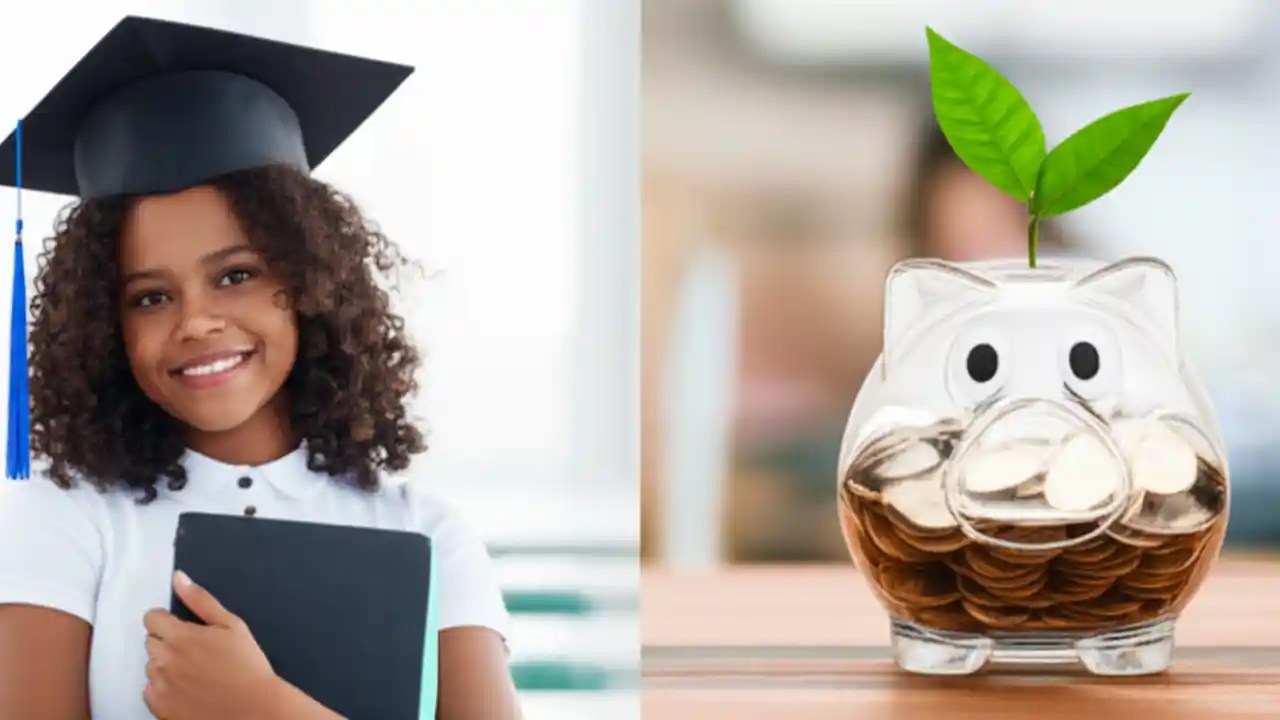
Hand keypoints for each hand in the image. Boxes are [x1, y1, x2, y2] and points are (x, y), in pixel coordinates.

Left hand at [142, 570, 282, 719]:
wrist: (252, 709)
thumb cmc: (247, 665)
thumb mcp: (231, 625)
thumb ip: (200, 600)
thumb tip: (179, 578)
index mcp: (180, 636)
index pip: (151, 618)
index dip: (166, 620)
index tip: (183, 628)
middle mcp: (164, 659)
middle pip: (151, 641)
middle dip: (168, 641)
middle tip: (196, 651)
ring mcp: (159, 684)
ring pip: (151, 665)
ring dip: (166, 664)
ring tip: (195, 671)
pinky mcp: (159, 706)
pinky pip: (150, 689)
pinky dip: (164, 687)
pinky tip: (187, 688)